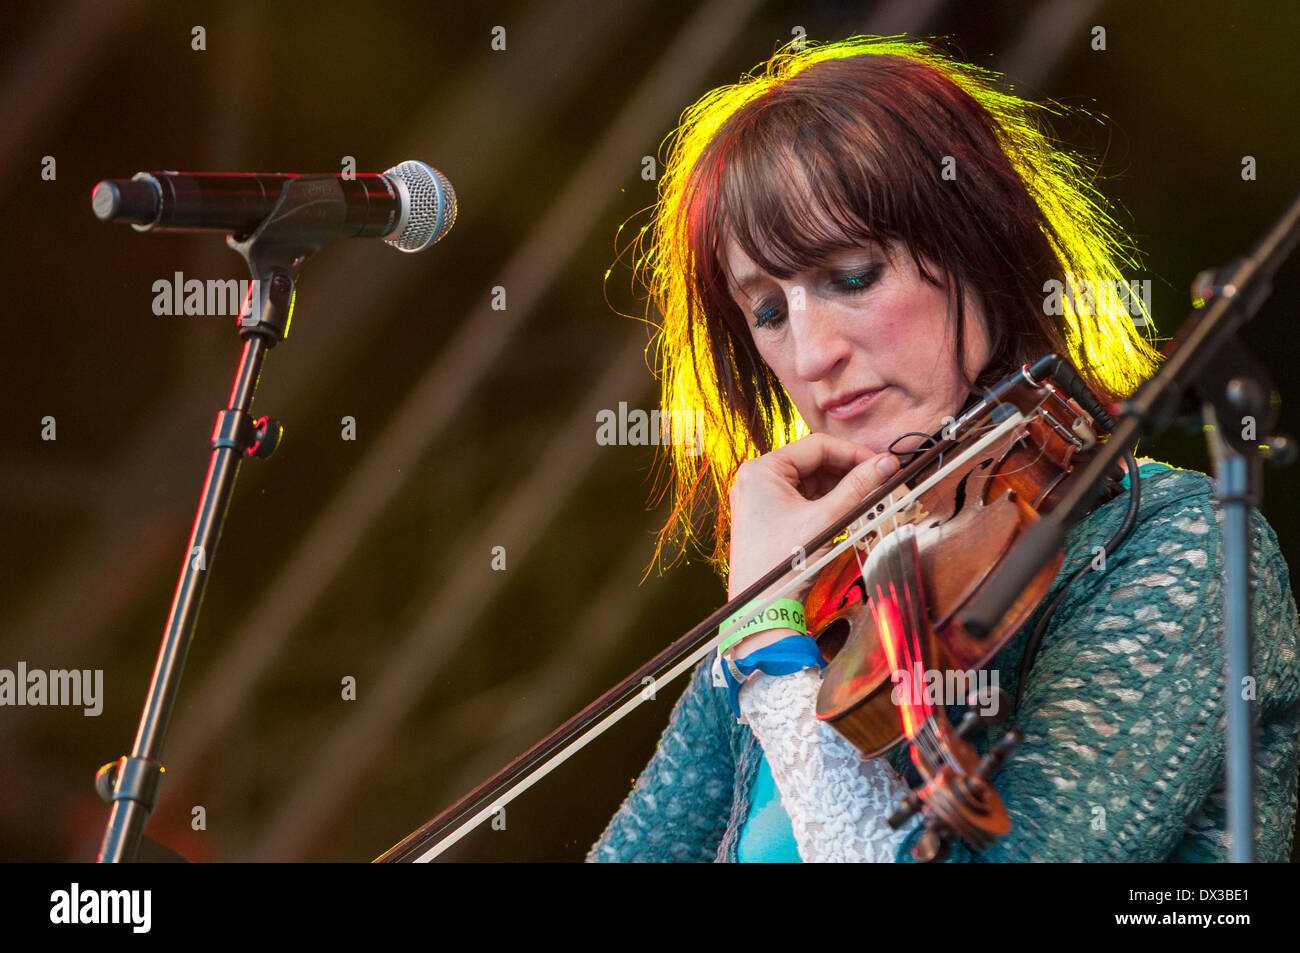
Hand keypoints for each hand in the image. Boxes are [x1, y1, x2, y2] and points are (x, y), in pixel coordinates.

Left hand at [725, 434, 898, 658]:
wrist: (762, 609)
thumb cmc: (782, 565)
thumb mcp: (827, 520)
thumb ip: (858, 488)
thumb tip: (885, 464)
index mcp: (762, 470)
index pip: (817, 446)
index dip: (854, 453)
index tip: (881, 464)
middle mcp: (756, 478)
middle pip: (813, 462)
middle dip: (847, 471)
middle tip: (879, 481)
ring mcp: (759, 497)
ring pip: (809, 481)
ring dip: (839, 488)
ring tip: (866, 499)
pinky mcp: (766, 515)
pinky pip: (802, 498)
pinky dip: (825, 502)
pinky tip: (846, 511)